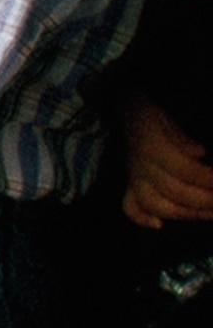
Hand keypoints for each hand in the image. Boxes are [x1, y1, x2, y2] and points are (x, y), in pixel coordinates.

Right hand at [122, 98, 212, 228]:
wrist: (124, 102)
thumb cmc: (152, 108)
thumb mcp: (168, 114)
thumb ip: (182, 136)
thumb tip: (199, 153)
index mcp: (152, 146)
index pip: (183, 169)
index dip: (207, 178)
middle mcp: (141, 165)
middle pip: (173, 191)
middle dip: (204, 200)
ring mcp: (134, 176)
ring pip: (154, 203)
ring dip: (186, 213)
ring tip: (210, 213)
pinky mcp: (131, 183)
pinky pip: (129, 205)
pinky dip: (141, 218)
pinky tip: (158, 225)